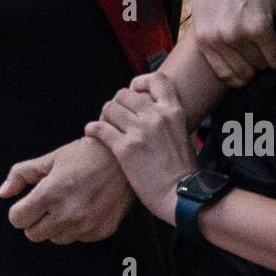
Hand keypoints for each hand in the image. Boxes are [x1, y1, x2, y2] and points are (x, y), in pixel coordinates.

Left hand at [0, 136, 134, 243]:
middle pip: (33, 234)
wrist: (124, 158)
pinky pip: (78, 238)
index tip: (29, 201)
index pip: (17, 219)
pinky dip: (77, 227)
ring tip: (69, 202)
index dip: (20, 209)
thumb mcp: (50, 159)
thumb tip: (2, 194)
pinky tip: (86, 206)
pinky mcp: (102, 231)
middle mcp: (67, 213)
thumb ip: (20, 175)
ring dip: (56, 225)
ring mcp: (86, 225)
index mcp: (50, 193)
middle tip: (48, 201)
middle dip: (36, 219)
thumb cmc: (84, 155)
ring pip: (55, 238)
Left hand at [85, 72, 196, 223]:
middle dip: (117, 104)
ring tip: (105, 126)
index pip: (157, 79)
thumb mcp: (183, 134)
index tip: (135, 92)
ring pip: (110, 108)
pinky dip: (92, 129)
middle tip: (116, 117)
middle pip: (124, 94)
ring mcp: (139, 131)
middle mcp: (155, 116)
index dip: (141, 82)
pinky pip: (100, 128)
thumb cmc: (183, 170)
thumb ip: (168, 119)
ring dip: (104, 116)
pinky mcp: (125, 148)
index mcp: (173, 111)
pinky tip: (91, 133)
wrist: (182, 195)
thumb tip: (154, 111)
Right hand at [188, 0, 275, 86]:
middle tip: (266, 53)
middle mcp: (236, 36)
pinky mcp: (204, 42)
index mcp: (258, 26)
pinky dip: (234, 76)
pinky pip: (222, 73)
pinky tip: (240, 68)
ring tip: (253, 59)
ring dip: (250, 69)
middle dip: (266, 61)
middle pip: (260, 67)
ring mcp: (218, 40)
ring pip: (242, 73)